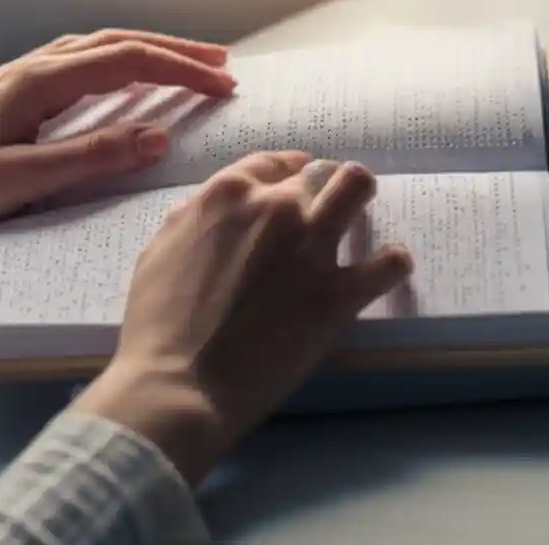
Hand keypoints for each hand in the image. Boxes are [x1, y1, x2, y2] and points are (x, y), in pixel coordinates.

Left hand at [0, 30, 235, 271]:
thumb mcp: (18, 180)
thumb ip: (90, 157)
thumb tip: (160, 136)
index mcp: (36, 83)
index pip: (126, 61)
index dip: (181, 70)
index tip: (225, 84)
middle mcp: (29, 71)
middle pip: (115, 43)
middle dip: (172, 50)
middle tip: (221, 62)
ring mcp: (17, 84)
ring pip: (94, 52)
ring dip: (143, 54)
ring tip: (183, 67)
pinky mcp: (8, 103)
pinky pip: (76, 71)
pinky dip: (113, 70)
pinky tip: (118, 90)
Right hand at [72, 152, 412, 484]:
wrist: (180, 384)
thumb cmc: (157, 325)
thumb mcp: (159, 252)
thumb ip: (192, 221)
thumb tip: (209, 211)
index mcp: (227, 194)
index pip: (273, 164)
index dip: (287, 172)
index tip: (297, 181)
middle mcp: (277, 208)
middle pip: (319, 173)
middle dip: (322, 186)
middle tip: (325, 207)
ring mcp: (312, 247)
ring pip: (357, 189)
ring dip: (360, 196)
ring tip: (362, 213)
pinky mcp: (339, 293)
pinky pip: (389, 262)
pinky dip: (392, 262)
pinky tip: (387, 268)